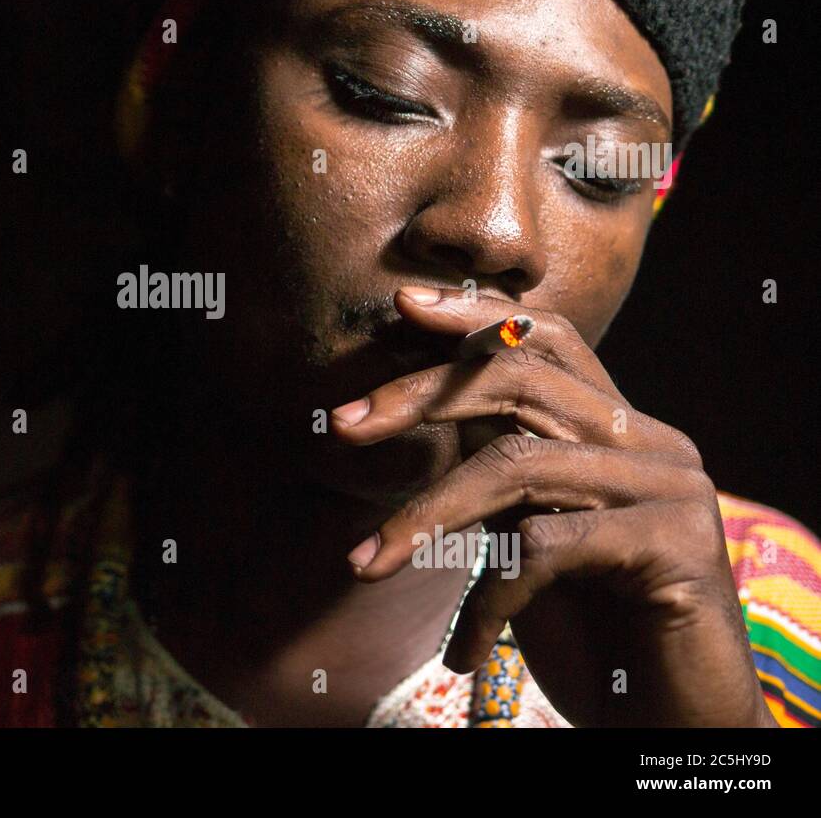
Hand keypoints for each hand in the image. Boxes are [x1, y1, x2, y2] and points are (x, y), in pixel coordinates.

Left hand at [330, 285, 775, 726]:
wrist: (675, 719)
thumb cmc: (593, 628)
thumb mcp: (528, 535)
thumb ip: (493, 472)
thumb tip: (412, 406)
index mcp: (617, 429)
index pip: (547, 341)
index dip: (474, 316)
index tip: (401, 305)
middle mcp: (651, 443)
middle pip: (521, 380)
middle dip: (422, 396)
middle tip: (344, 425)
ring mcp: (672, 488)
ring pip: (519, 465)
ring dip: (427, 517)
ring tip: (365, 564)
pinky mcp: (679, 545)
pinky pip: (548, 547)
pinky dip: (489, 596)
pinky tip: (467, 647)